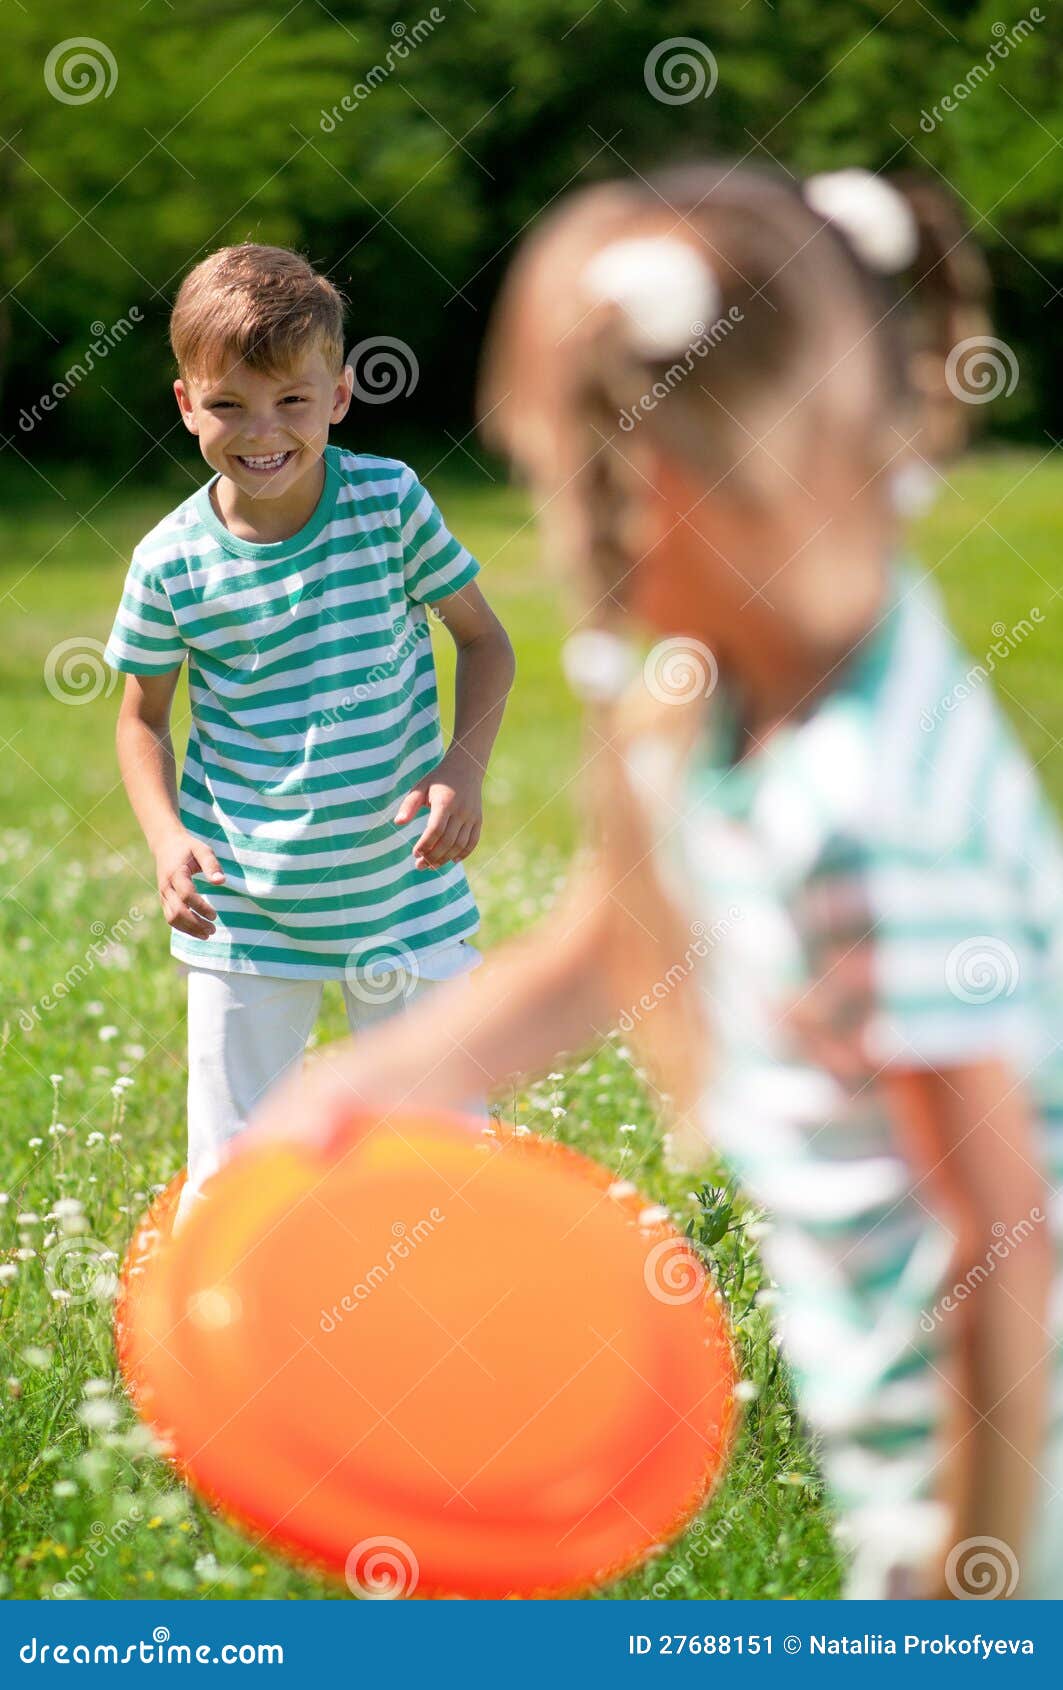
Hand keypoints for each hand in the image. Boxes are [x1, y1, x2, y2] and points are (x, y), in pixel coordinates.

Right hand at [153, 829, 225, 938]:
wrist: (166, 845)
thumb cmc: (188, 848)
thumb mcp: (202, 850)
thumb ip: (212, 865)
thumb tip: (221, 882)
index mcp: (175, 873)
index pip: (186, 895)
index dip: (200, 907)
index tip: (215, 915)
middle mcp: (166, 886)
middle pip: (177, 911)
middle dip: (195, 924)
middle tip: (213, 930)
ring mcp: (163, 895)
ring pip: (172, 918)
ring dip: (189, 929)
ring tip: (207, 934)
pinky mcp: (164, 900)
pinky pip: (170, 918)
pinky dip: (183, 927)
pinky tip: (198, 931)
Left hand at [393, 750, 482, 869]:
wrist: (465, 768)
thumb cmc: (438, 780)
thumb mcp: (420, 788)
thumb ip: (408, 805)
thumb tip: (397, 823)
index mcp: (445, 802)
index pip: (435, 830)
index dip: (425, 845)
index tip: (414, 854)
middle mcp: (461, 811)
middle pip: (448, 841)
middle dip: (433, 857)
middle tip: (420, 866)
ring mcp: (472, 816)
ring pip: (460, 845)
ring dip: (446, 858)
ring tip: (432, 866)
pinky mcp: (478, 820)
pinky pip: (472, 842)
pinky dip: (463, 854)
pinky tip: (451, 861)